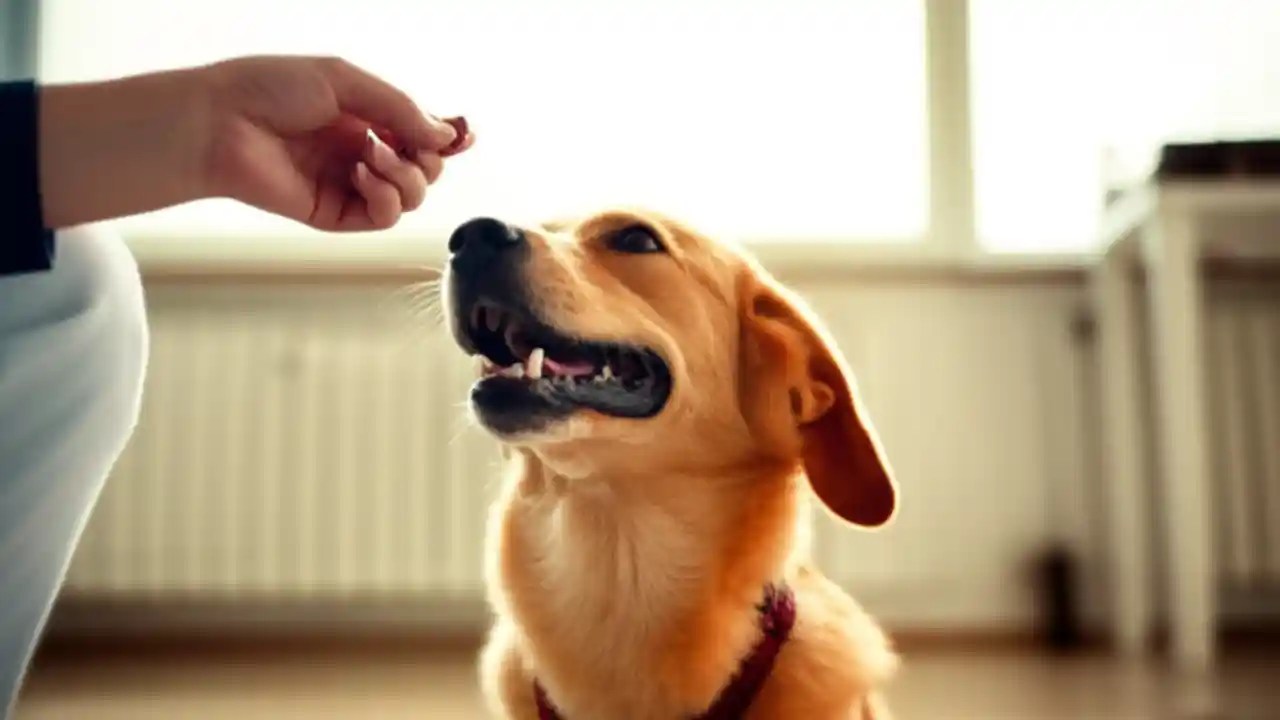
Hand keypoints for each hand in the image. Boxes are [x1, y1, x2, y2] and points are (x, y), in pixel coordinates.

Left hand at [37, 56, 473, 230]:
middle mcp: (363, 152)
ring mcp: (351, 185)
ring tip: (372, 157)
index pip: (423, 136)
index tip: (463, 135)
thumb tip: (448, 136)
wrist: (221, 123)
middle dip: (427, 158)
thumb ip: (400, 108)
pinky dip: (387, 198)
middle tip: (397, 142)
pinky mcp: (336, 214)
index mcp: (366, 117)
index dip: (447, 138)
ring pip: (413, 197)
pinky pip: (386, 217)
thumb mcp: (346, 81)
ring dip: (407, 176)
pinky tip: (364, 176)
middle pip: (427, 170)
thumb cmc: (270, 89)